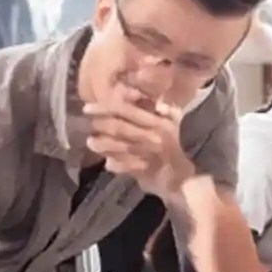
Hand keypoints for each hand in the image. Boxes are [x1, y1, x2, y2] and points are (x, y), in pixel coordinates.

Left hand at [84, 83, 194, 201]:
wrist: (183, 177)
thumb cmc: (176, 146)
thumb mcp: (173, 123)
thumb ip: (158, 108)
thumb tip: (135, 95)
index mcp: (158, 122)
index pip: (126, 109)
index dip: (104, 107)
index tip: (87, 107)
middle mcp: (151, 136)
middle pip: (117, 127)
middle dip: (98, 124)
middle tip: (89, 124)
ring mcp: (145, 155)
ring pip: (114, 146)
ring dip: (99, 144)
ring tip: (91, 142)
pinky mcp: (142, 171)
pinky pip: (120, 165)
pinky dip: (112, 163)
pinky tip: (107, 160)